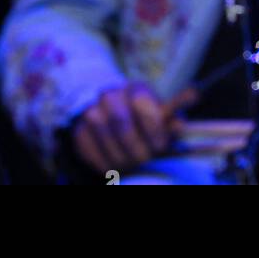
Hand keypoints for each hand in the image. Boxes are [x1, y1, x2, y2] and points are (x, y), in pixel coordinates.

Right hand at [69, 81, 198, 174]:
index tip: (160, 146)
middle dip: (133, 143)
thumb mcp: (165, 124)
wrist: (122, 127)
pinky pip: (83, 140)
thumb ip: (172, 123)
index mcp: (137, 90)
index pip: (141, 100)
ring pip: (97, 125)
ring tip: (130, 165)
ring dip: (116, 151)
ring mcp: (92, 109)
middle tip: (144, 160)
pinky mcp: (79, 128)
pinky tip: (113, 168)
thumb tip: (179, 125)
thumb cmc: (150, 127)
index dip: (151, 125)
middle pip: (117, 115)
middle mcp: (112, 95)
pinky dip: (99, 158)